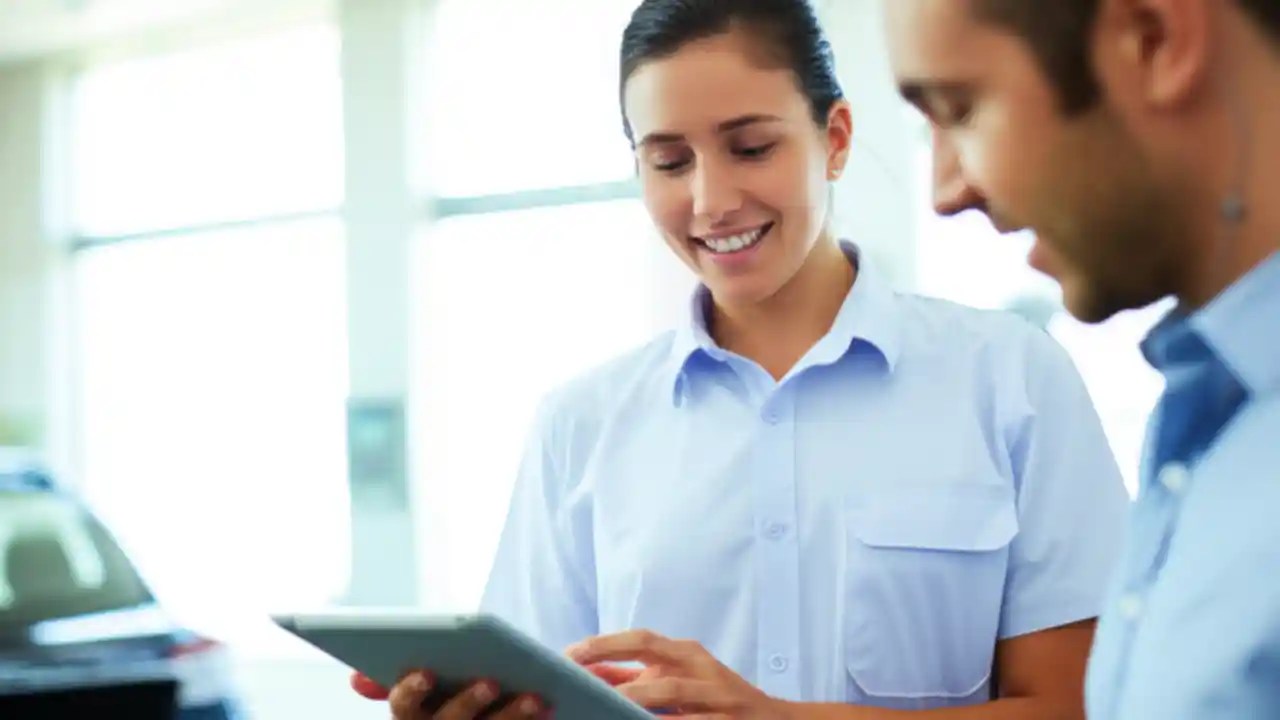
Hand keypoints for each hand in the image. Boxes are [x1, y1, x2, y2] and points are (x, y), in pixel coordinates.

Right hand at [350, 670, 546, 719]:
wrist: (498, 699)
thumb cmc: (466, 678)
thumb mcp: (450, 664)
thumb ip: (431, 660)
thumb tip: (378, 673)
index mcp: (416, 709)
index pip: (403, 704)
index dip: (411, 690)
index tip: (427, 673)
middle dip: (467, 703)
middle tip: (491, 682)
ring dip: (510, 716)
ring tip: (534, 696)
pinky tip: (547, 707)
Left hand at [566, 630, 792, 719]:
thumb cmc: (714, 700)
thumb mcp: (677, 682)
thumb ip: (635, 679)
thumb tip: (588, 673)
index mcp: (685, 653)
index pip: (639, 638)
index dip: (602, 644)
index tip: (568, 656)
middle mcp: (701, 667)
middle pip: (650, 652)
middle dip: (611, 663)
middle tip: (577, 680)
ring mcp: (717, 694)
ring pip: (670, 689)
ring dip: (635, 696)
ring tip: (604, 706)